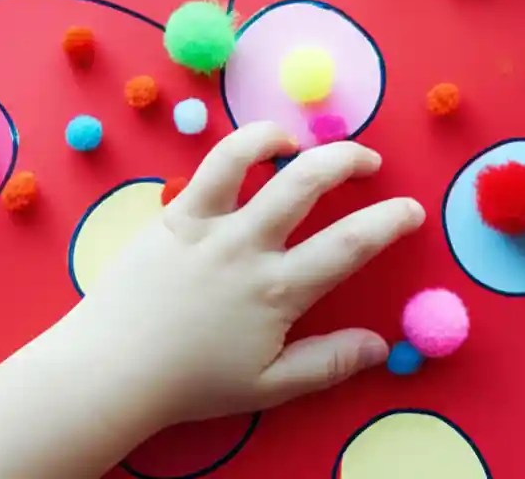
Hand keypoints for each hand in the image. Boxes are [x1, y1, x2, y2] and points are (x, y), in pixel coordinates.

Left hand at [72, 121, 424, 426]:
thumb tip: (381, 346)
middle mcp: (247, 246)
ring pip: (250, 157)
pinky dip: (236, 149)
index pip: (350, 244)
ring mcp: (207, 224)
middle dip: (349, 161)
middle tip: (370, 163)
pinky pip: (208, 167)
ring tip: (299, 142)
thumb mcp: (269, 386)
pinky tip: (249, 153)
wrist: (113, 368)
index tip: (410, 210)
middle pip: (308, 181)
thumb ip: (327, 363)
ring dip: (282, 138)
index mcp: (277, 290)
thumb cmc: (191, 382)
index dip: (390, 221)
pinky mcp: (173, 215)